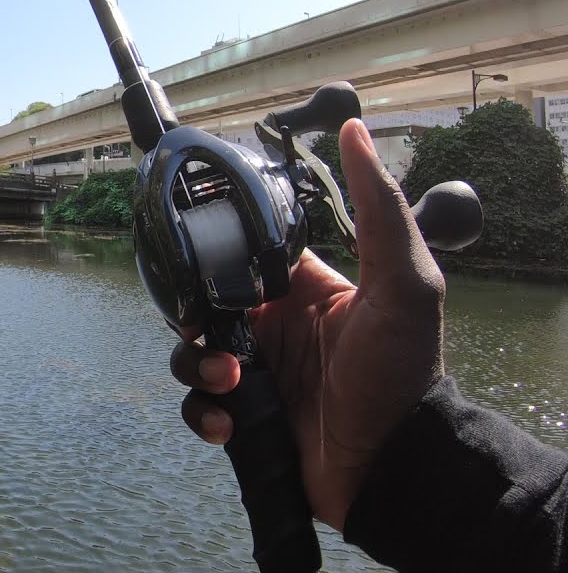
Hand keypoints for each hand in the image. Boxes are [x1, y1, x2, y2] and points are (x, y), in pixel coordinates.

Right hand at [170, 118, 445, 530]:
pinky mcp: (246, 417)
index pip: (241, 255)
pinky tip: (231, 423)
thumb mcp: (403, 283)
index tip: (194, 260)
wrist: (395, 467)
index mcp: (304, 290)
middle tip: (210, 335)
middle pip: (204, 306)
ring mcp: (257, 373)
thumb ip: (379, 208)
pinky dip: (204, 414)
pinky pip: (199, 407)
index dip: (212, 255)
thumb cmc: (405, 373)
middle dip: (195, 322)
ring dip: (198, 369)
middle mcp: (274, 327)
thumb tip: (353, 129)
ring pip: (192, 356)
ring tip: (231, 383)